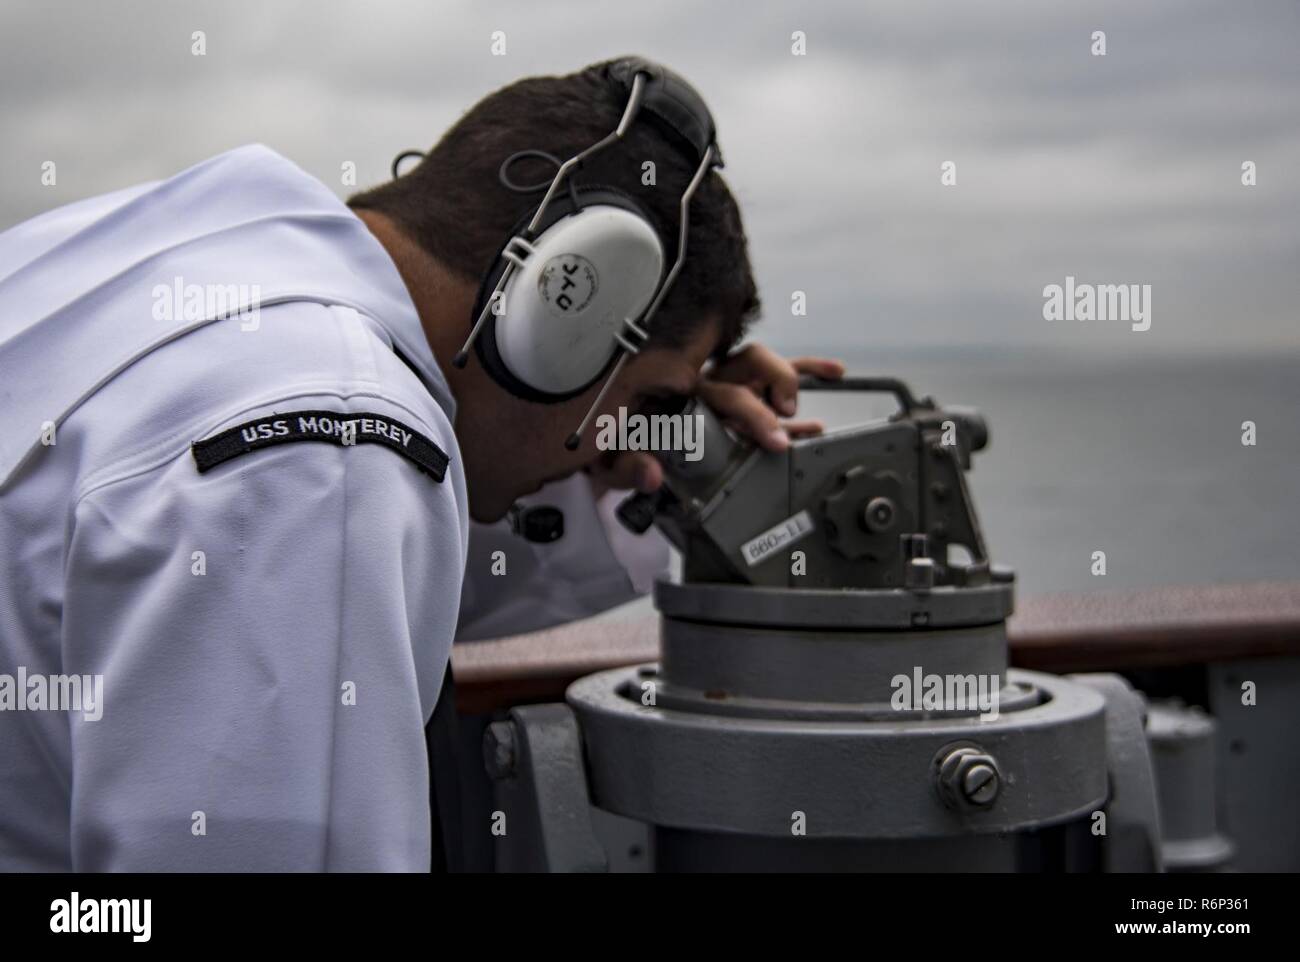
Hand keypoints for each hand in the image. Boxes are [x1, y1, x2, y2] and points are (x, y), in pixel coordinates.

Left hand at [587, 345, 844, 495]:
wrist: (604, 439)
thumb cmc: (607, 447)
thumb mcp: (607, 462)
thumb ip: (628, 467)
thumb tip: (652, 474)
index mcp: (672, 392)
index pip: (721, 390)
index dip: (752, 410)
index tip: (774, 436)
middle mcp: (699, 381)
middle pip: (746, 364)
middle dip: (772, 394)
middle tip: (780, 430)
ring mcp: (719, 384)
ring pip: (760, 363)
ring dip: (787, 381)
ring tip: (796, 412)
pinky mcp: (736, 394)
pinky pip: (772, 376)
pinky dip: (803, 371)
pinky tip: (835, 372)